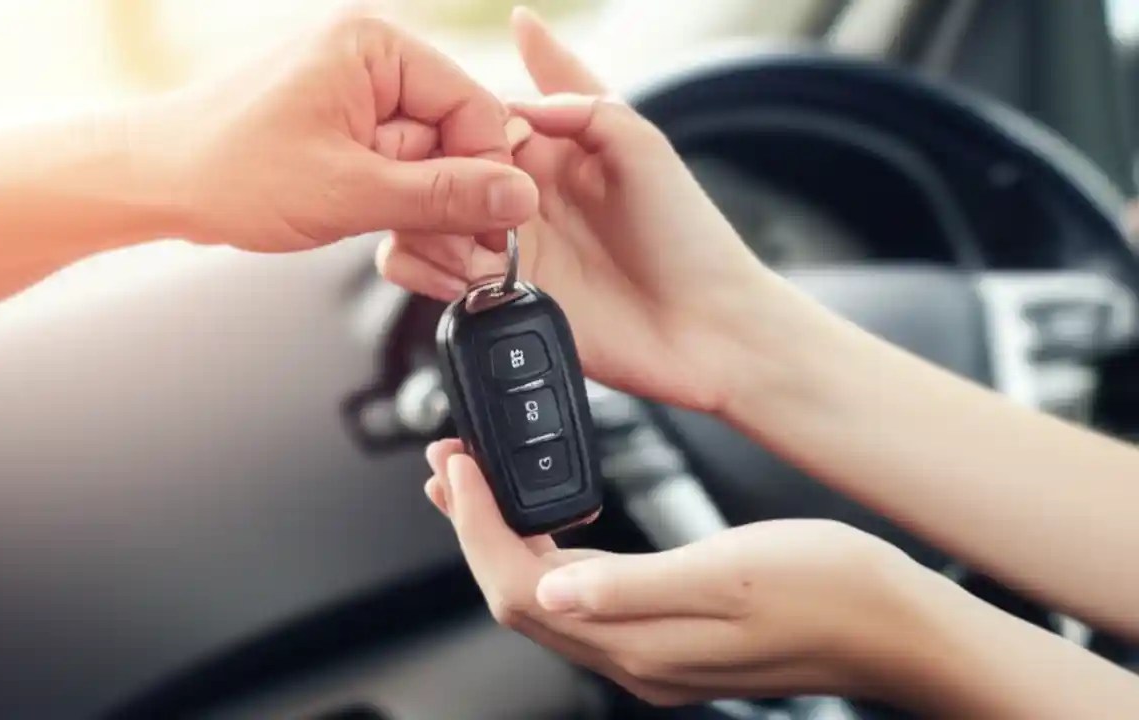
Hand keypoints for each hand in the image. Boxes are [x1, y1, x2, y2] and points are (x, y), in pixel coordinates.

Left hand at [135, 13, 536, 251]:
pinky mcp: (342, 130)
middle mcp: (368, 60)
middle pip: (454, 135)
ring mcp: (354, 96)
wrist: (152, 183)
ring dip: (429, 214)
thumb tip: (517, 197)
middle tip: (462, 256)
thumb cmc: (226, 169)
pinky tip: (396, 241)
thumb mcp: (350, 191)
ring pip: (428, 160)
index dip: (489, 171)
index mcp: (374, 45)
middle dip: (456, 201)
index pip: (473, 105)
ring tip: (419, 257)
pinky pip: (396, 169)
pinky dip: (400, 209)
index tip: (494, 225)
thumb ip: (442, 195)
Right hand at [378, 8, 775, 410]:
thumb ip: (583, 104)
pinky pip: (440, 275)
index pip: (481, 117)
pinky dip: (433, 268)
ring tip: (465, 230)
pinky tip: (462, 267)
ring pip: (430, 218)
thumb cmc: (688, 236)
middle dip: (437, 172)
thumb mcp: (645, 147)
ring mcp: (509, 246)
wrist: (704, 330)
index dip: (464, 123)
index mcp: (558, 149)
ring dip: (430, 218)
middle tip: (459, 188)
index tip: (465, 138)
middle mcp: (525, 194)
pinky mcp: (501, 295)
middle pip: (446, 167)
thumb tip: (520, 101)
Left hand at [423, 439, 948, 706]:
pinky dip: (547, 552)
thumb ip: (631, 587)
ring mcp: (651, 652)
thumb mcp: (729, 574)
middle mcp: (634, 657)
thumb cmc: (829, 591)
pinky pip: (581, 597)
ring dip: (503, 540)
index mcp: (639, 643)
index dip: (475, 528)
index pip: (518, 589)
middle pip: (518, 597)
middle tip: (452, 467)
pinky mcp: (669, 636)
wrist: (894, 623)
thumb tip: (548, 585)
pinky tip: (548, 521)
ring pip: (545, 597)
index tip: (459, 469)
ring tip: (479, 485)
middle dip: (474, 530)